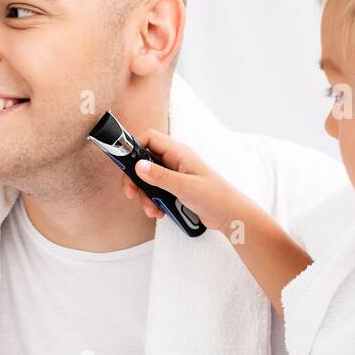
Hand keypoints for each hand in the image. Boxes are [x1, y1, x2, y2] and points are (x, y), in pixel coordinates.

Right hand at [120, 128, 243, 233]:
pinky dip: (153, 203)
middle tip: (132, 194)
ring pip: (148, 180)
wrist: (231, 216)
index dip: (133, 148)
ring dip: (145, 196)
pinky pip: (156, 192)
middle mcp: (174, 161)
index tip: (123, 165)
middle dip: (135, 179)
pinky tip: (159, 213)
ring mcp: (174, 175)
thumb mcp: (185, 187)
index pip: (148, 139)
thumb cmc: (216, 197)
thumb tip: (138, 166)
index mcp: (178, 153)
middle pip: (143, 162)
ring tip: (153, 210)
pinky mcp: (174, 189)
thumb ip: (160, 176)